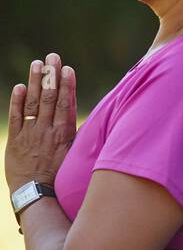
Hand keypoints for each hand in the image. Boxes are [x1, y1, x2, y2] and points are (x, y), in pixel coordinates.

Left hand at [6, 53, 76, 195]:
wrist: (36, 193)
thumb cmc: (60, 175)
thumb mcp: (75, 156)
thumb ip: (80, 136)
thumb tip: (99, 122)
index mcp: (64, 134)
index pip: (66, 104)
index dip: (67, 85)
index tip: (67, 69)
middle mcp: (48, 131)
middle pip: (50, 98)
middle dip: (51, 76)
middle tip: (52, 57)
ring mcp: (31, 134)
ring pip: (34, 103)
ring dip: (36, 82)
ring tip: (38, 64)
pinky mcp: (16, 139)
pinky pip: (16, 117)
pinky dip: (17, 101)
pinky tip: (20, 86)